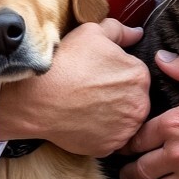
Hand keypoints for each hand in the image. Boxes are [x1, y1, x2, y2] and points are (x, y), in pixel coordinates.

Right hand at [0, 19, 149, 155]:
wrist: (39, 97)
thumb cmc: (66, 61)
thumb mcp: (92, 32)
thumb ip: (120, 31)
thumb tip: (137, 33)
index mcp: (139, 75)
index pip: (135, 74)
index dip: (117, 72)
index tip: (99, 73)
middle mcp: (139, 105)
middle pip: (133, 98)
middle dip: (117, 94)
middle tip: (92, 90)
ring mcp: (125, 129)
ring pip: (124, 120)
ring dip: (112, 114)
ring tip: (87, 105)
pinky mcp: (109, 147)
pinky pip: (110, 139)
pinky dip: (100, 132)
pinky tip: (83, 120)